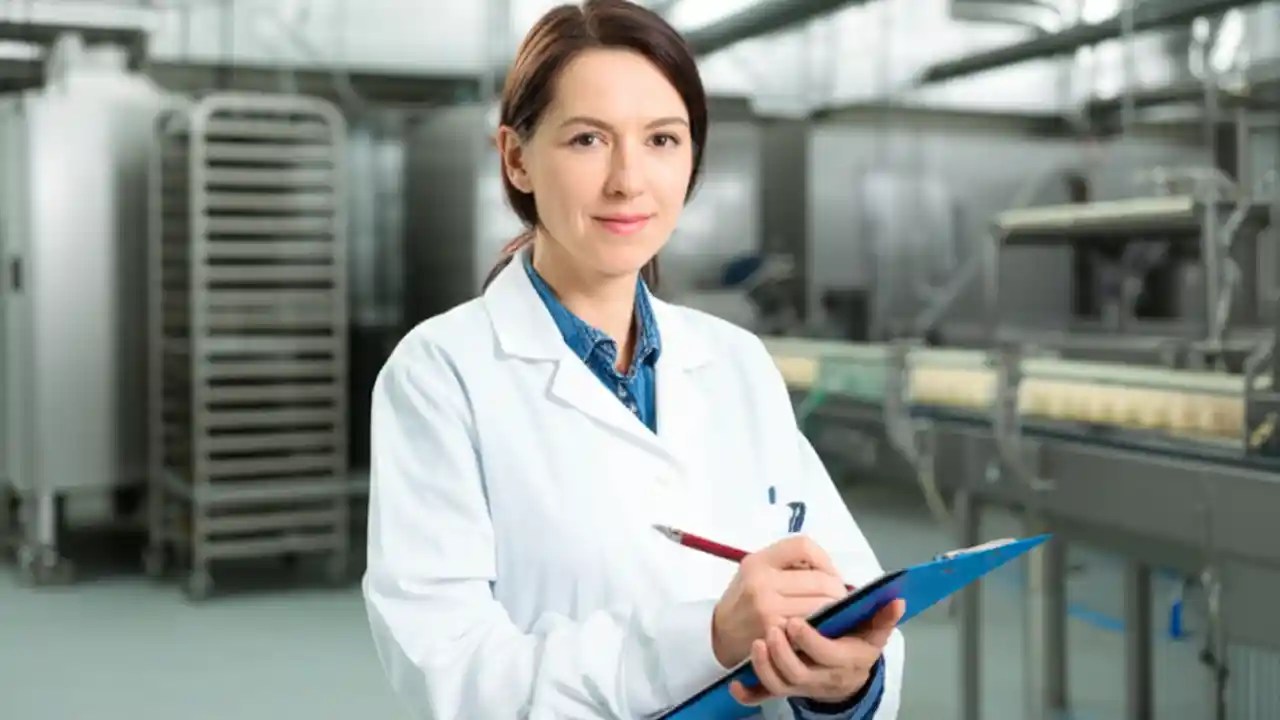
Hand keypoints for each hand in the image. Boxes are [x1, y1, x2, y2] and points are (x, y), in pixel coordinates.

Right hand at [711, 536, 848, 667]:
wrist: (719, 634)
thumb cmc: (744, 599)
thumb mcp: (755, 570)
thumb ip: (787, 564)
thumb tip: (829, 569)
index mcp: (758, 562)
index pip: (803, 546)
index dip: (824, 558)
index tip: (829, 572)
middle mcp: (761, 582)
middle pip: (820, 580)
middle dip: (838, 589)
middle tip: (841, 598)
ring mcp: (768, 610)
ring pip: (821, 605)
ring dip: (835, 610)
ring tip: (834, 613)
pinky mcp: (776, 634)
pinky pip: (813, 626)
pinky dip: (823, 626)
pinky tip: (822, 627)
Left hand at [729, 598, 904, 706]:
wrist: (845, 676)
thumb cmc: (856, 646)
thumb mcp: (874, 633)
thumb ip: (883, 617)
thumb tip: (897, 601)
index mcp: (844, 661)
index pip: (826, 654)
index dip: (810, 641)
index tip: (795, 622)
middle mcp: (821, 677)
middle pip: (799, 673)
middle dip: (784, 654)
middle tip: (772, 630)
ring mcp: (800, 684)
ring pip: (780, 685)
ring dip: (765, 668)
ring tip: (757, 644)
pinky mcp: (784, 688)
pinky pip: (765, 697)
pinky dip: (749, 694)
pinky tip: (736, 685)